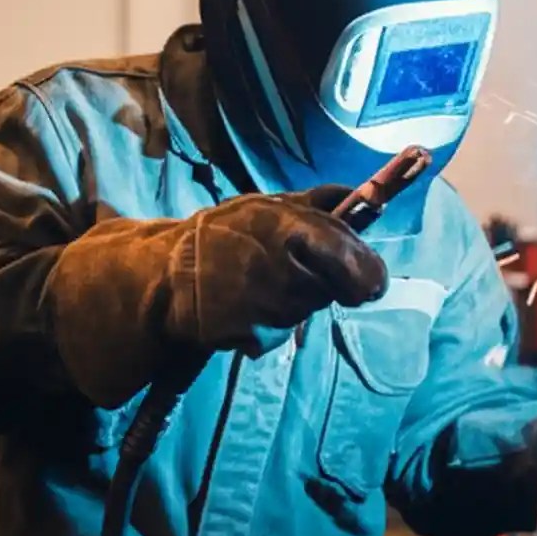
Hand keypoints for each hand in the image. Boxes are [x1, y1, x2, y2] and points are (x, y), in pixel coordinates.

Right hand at [166, 185, 386, 354]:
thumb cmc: (222, 234)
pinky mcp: (256, 338)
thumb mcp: (268, 204)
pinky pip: (280, 332)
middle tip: (293, 270)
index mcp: (294, 230)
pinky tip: (246, 304)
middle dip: (323, 282)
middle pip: (334, 290)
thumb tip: (362, 197)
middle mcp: (287, 271)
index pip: (356, 264)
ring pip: (306, 310)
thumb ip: (319, 201)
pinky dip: (269, 322)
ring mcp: (272, 308)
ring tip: (258, 282)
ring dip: (294, 300)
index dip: (369, 275)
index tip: (370, 282)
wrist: (166, 276)